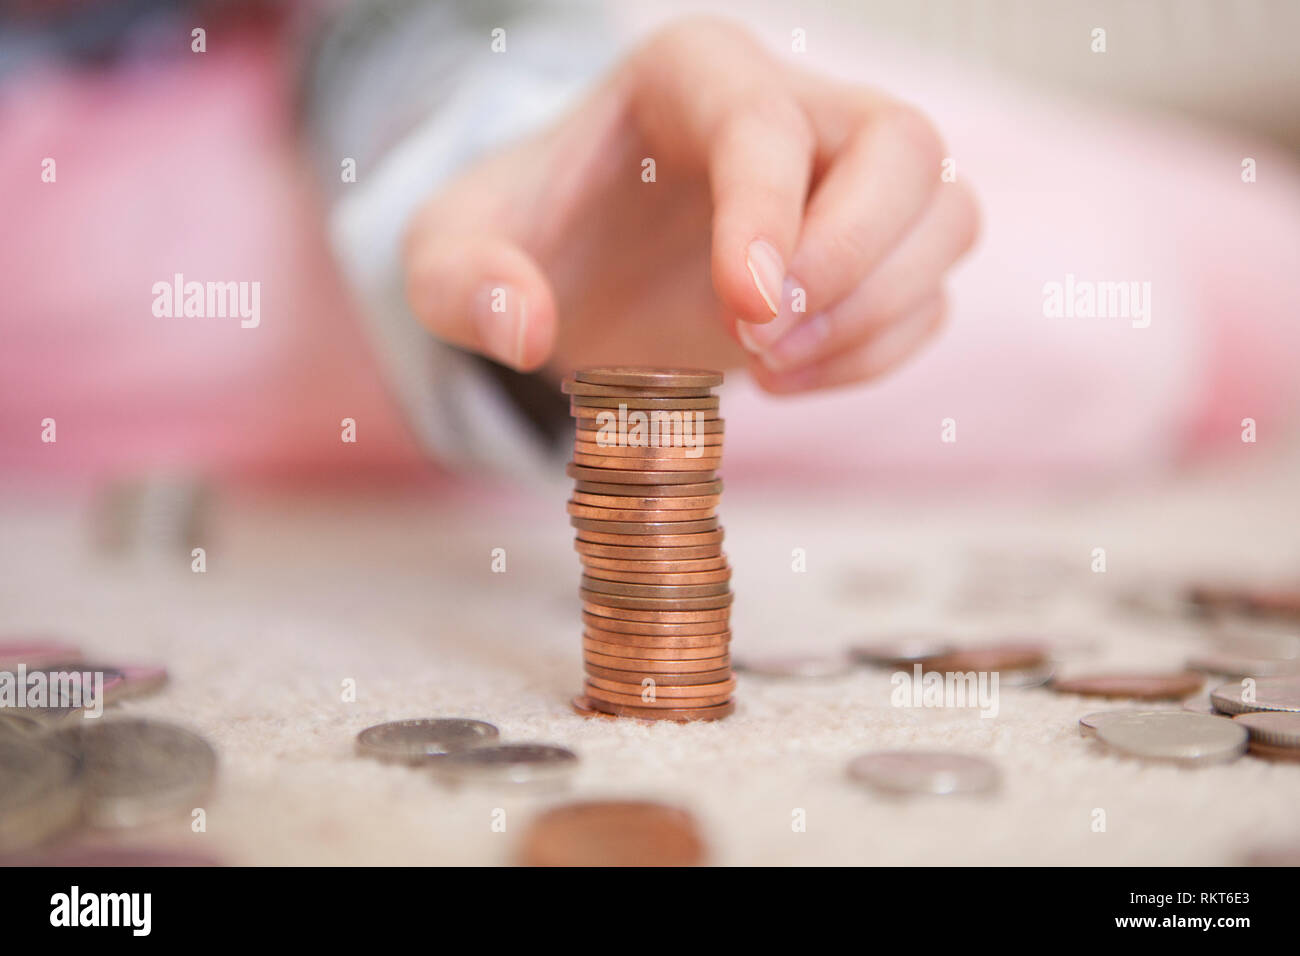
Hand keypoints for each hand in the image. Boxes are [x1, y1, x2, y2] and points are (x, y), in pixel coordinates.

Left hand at [403, 16, 977, 392]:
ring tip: (769, 366)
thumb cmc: (528, 238)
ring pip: (947, 213)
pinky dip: (879, 352)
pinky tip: (786, 377)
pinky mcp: (868, 254)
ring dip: (879, 311)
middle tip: (761, 339)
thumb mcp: (449, 254)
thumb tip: (523, 326)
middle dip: (855, 258)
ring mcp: (843, 183)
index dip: (771, 213)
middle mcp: (791, 110)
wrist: (578, 267)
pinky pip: (932, 295)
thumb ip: (462, 282)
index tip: (746, 312)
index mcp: (691, 76)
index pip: (768, 122)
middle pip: (907, 146)